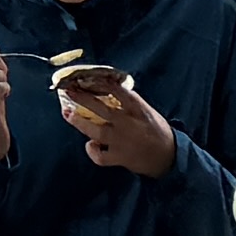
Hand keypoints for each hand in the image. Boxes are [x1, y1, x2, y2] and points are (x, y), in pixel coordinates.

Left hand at [57, 64, 173, 178]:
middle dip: (82, 98)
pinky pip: (101, 156)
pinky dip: (93, 151)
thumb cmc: (156, 130)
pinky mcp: (120, 158)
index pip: (118, 91)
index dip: (100, 83)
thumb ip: (129, 102)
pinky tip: (90, 144)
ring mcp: (123, 142)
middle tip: (68, 90)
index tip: (85, 77)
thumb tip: (107, 90)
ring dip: (79, 122)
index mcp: (138, 109)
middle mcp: (128, 124)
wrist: (169, 157)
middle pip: (101, 109)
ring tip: (67, 113)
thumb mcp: (146, 111)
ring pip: (97, 132)